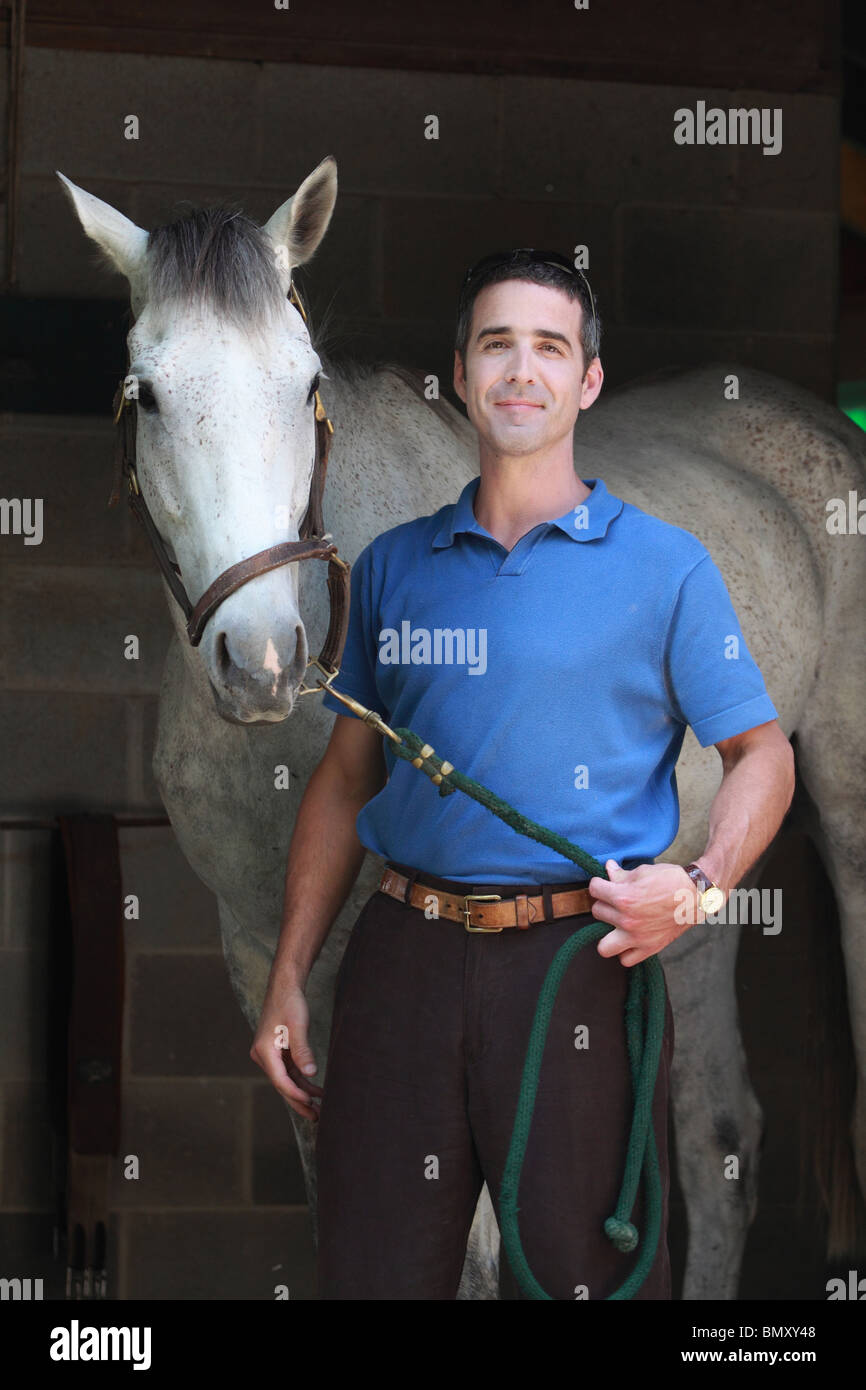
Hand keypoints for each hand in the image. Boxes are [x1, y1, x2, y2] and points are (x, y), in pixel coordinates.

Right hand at [249, 981, 323, 1121]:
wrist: (285, 986)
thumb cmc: (290, 1003)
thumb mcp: (298, 1026)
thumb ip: (302, 1051)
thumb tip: (310, 1075)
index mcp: (264, 1051)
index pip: (280, 1079)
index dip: (295, 1093)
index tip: (311, 1103)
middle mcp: (264, 1056)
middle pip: (282, 1085)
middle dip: (299, 1101)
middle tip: (316, 1117)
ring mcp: (271, 1056)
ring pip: (287, 1081)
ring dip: (302, 1093)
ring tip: (320, 1109)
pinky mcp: (279, 1053)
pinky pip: (290, 1072)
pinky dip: (302, 1082)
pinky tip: (316, 1091)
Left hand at [589, 859, 698, 966]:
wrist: (696, 895)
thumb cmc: (670, 880)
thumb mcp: (643, 872)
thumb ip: (621, 874)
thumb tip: (608, 868)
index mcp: (624, 897)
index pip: (594, 889)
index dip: (598, 884)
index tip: (604, 885)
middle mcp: (627, 920)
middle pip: (597, 912)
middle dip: (604, 904)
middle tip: (614, 902)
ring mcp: (637, 937)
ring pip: (603, 946)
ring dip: (608, 933)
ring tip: (616, 925)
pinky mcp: (650, 948)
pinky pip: (626, 960)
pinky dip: (625, 952)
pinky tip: (628, 939)